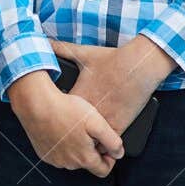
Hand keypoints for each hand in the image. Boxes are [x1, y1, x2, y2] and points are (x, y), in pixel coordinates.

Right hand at [7, 72, 123, 175]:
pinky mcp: (43, 153)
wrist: (36, 104)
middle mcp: (69, 164)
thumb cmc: (66, 110)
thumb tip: (119, 153)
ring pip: (72, 158)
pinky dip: (62, 145)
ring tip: (74, 127)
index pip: (103, 170)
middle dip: (91, 149)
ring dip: (76, 147)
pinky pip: (58, 154)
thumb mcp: (96, 122)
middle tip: (88, 130)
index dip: (110, 158)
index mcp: (84, 158)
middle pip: (87, 162)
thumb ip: (112, 141)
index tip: (106, 144)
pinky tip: (61, 129)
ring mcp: (54, 160)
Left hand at [52, 37, 174, 133]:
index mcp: (77, 96)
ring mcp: (103, 121)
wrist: (138, 66)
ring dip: (85, 141)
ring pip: (89, 141)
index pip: (58, 114)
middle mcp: (87, 112)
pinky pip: (107, 144)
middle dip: (67, 133)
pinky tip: (99, 142)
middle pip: (71, 132)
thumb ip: (62, 49)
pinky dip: (103, 144)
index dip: (54, 116)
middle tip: (63, 134)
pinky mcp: (118, 126)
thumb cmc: (111, 59)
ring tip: (81, 140)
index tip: (51, 116)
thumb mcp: (83, 53)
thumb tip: (46, 40)